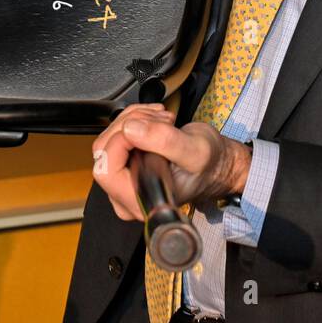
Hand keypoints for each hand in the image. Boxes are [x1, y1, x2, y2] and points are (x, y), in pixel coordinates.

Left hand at [92, 103, 250, 220]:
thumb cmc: (209, 165)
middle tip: (162, 121)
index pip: (106, 169)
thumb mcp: (194, 151)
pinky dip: (133, 120)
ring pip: (108, 139)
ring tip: (163, 120)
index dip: (122, 141)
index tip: (149, 128)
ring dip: (134, 119)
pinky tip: (154, 120)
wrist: (217, 165)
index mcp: (141, 203)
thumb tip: (130, 130)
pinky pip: (114, 136)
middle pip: (104, 151)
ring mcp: (123, 182)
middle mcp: (126, 197)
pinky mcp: (124, 167)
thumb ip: (164, 142)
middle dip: (131, 125)